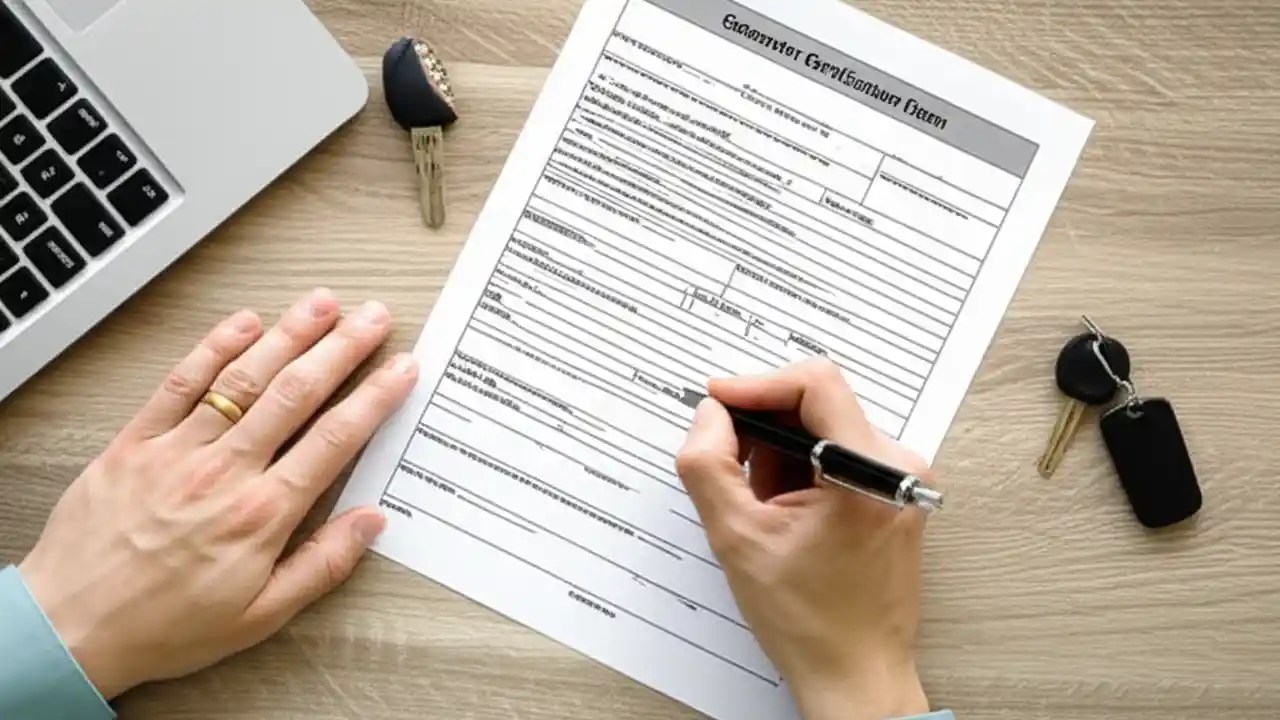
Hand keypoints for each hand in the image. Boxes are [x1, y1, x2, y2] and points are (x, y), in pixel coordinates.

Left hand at [18, 289, 417, 699]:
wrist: (71, 630)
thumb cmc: (167, 628)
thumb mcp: (260, 616)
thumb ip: (322, 565)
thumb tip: (371, 522)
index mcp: (261, 515)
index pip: (334, 440)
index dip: (375, 398)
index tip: (402, 369)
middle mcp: (224, 472)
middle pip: (296, 394)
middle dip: (342, 348)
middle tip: (374, 317)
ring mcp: (177, 451)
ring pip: (244, 378)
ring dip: (289, 334)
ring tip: (322, 303)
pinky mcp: (135, 443)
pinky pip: (180, 383)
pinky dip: (213, 348)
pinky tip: (243, 322)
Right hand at [676, 359, 933, 719]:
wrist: (854, 672)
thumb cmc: (808, 621)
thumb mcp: (736, 538)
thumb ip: (709, 464)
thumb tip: (710, 416)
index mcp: (869, 471)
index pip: (816, 383)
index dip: (756, 384)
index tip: (718, 402)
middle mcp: (897, 466)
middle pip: (818, 405)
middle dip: (764, 431)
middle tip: (734, 471)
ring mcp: (899, 479)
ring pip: (823, 430)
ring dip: (781, 456)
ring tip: (764, 509)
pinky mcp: (892, 492)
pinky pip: (837, 455)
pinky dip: (800, 472)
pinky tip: (785, 516)